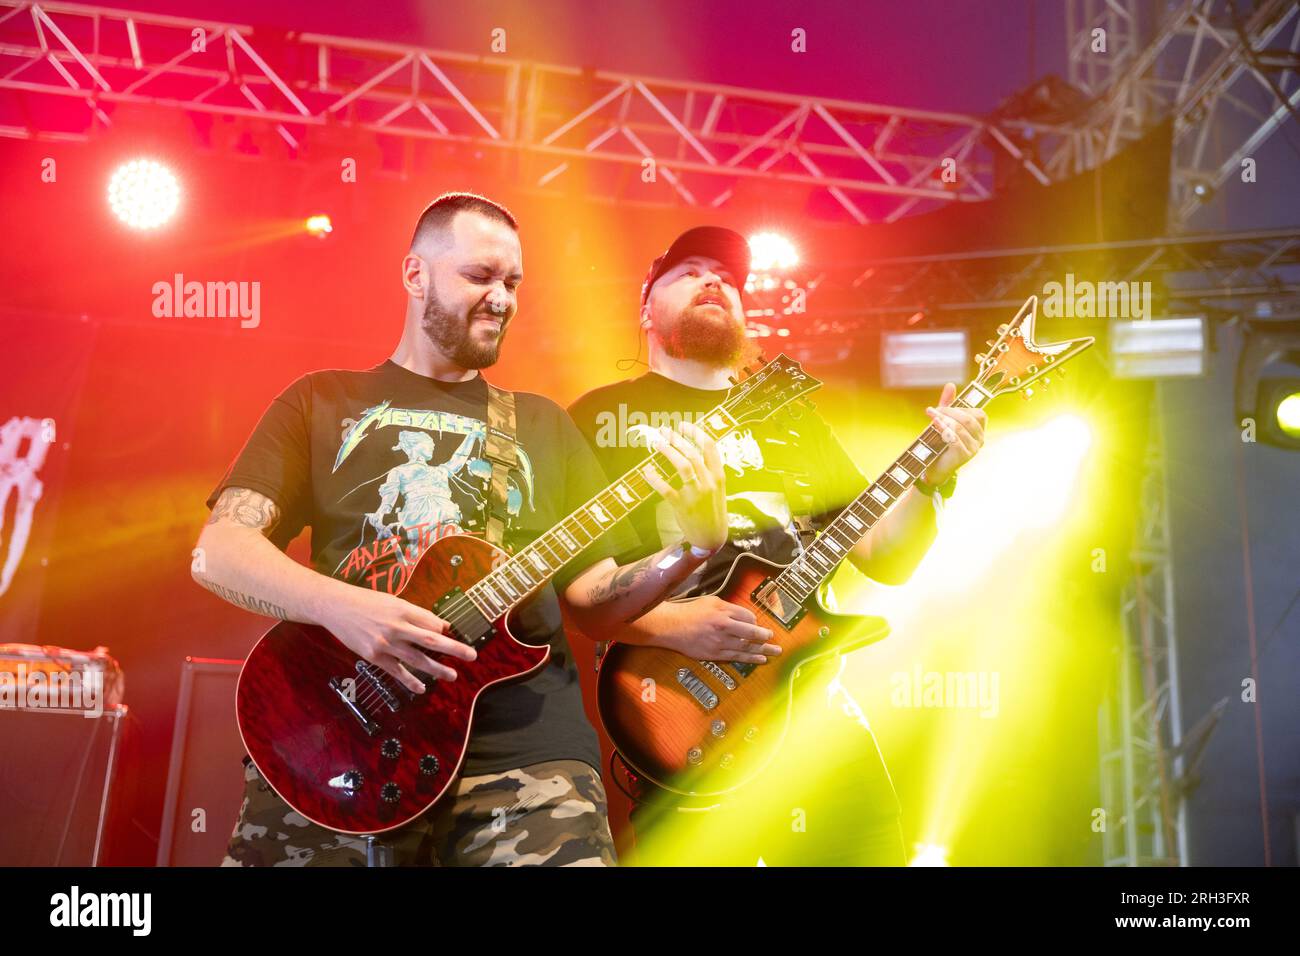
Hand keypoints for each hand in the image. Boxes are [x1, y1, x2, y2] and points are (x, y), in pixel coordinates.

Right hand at [318, 586, 477, 693]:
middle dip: (454, 649)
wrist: (336, 607)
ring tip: (453, 675)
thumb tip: (440, 626)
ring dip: (437, 669)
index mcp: (404, 610)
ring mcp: (385, 644)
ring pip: (417, 659)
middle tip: (472, 655)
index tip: (453, 635)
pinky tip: (422, 688)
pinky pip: (396, 671)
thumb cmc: (367, 602)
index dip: (445, 630)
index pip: (432, 623)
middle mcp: (397, 627)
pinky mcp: (375, 657)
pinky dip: (410, 681)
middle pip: (431, 640)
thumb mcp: (393, 601)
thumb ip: (416, 614)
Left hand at [641, 421, 727, 551]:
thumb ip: (709, 471)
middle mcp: (709, 482)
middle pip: (693, 453)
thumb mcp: (717, 488)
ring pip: (683, 466)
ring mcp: (696, 494)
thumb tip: (694, 450)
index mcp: (718, 476)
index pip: (710, 447)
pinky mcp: (682, 506)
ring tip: (657, 442)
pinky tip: (647, 470)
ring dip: (669, 451)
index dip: (696, 433)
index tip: (683, 425)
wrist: (712, 537)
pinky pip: (666, 489)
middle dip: (677, 439)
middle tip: (664, 430)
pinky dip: (655, 478)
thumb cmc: (713, 510)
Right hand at [657, 595, 781, 663]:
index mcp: (722, 611)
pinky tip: (761, 659)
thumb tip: (747, 617)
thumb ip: (729, 608)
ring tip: (776, 651)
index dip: (755, 621)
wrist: (671, 627)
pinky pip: (736, 657)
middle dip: (765, 636)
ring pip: (746, 647)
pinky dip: (750, 659)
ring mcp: (719, 642)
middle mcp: (722, 627)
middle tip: (774, 638)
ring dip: (763, 650)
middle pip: (750, 632)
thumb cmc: (691, 612)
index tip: (758, 624)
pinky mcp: (714, 654)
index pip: (747, 616)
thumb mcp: (711, 601)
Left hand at [923, 382, 986, 485]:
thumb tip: (950, 384)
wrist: (931, 468)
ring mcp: (974, 449)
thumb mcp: (943, 421)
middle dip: (950, 411)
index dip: (960, 408)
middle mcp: (980, 440)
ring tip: (931, 416)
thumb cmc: (938, 444)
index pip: (978, 413)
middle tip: (934, 410)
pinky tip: (935, 425)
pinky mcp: (964, 456)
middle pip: (969, 418)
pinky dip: (944, 428)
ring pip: (961, 427)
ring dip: (944, 419)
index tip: (942, 407)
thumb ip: (948, 404)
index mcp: (979, 431)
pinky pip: (955, 437)